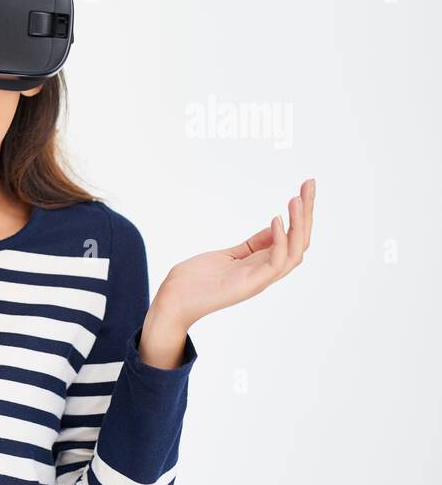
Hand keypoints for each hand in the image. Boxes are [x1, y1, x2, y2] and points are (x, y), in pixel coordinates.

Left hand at [139, 178, 315, 366]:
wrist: (174, 300)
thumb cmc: (196, 280)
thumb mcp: (231, 254)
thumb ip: (254, 244)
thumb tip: (276, 226)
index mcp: (262, 265)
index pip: (292, 238)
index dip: (301, 214)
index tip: (305, 188)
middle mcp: (265, 272)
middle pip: (300, 242)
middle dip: (307, 213)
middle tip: (310, 184)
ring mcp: (259, 279)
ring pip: (295, 252)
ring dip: (299, 224)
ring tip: (297, 199)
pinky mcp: (250, 284)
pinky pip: (275, 262)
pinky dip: (279, 240)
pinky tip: (276, 220)